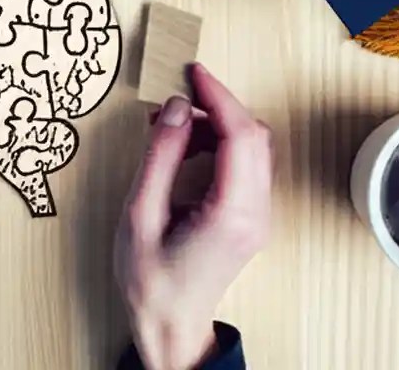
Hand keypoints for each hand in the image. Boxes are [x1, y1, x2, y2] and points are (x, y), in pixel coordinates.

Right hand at [114, 64, 272, 369]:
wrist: (170, 325)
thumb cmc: (150, 280)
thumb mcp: (140, 213)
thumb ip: (160, 156)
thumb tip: (174, 107)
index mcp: (232, 212)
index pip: (241, 135)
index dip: (218, 96)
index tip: (193, 72)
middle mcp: (256, 212)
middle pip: (254, 135)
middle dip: (216, 107)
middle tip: (173, 99)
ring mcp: (258, 215)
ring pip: (253, 147)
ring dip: (216, 126)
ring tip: (169, 127)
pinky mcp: (250, 216)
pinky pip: (246, 165)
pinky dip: (220, 145)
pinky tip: (184, 148)